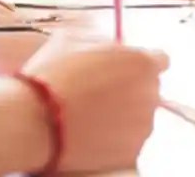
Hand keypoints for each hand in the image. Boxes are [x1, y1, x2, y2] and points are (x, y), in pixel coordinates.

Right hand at [19, 36, 168, 172]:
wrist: (35, 120)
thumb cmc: (53, 74)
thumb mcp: (74, 38)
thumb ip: (100, 40)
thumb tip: (108, 46)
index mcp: (142, 63)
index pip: (160, 60)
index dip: (140, 63)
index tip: (124, 68)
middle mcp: (150, 95)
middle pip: (147, 89)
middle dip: (129, 89)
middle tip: (97, 92)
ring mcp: (143, 128)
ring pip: (138, 117)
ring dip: (121, 115)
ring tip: (88, 115)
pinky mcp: (132, 155)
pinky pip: (127, 142)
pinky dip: (113, 140)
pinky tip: (89, 134)